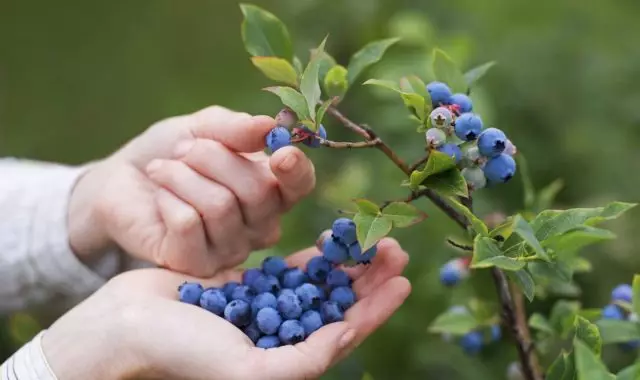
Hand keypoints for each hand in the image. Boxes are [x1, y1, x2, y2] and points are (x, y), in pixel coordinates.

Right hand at [42, 239, 410, 379]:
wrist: (129, 325)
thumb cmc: (183, 354)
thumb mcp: (249, 369)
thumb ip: (303, 360)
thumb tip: (347, 337)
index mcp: (286, 361)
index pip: (344, 334)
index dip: (376, 309)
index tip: (404, 282)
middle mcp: (281, 337)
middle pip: (338, 305)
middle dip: (369, 280)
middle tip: (396, 250)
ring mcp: (266, 308)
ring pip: (319, 284)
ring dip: (347, 263)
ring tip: (373, 239)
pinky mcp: (248, 285)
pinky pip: (289, 268)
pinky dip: (312, 255)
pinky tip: (333, 240)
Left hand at [68, 105, 315, 275]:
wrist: (120, 182)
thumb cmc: (170, 154)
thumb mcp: (201, 128)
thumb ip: (235, 128)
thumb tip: (270, 126)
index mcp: (271, 190)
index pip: (300, 186)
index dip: (296, 170)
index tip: (280, 152)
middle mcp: (259, 226)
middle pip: (257, 191)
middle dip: (213, 158)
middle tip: (183, 150)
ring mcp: (230, 250)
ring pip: (221, 206)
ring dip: (183, 176)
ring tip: (163, 169)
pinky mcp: (196, 265)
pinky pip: (189, 224)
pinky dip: (167, 197)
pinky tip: (159, 197)